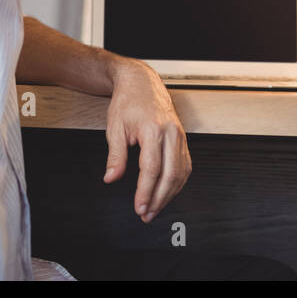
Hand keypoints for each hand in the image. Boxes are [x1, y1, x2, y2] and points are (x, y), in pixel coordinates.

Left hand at [102, 55, 190, 222]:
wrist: (142, 82)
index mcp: (153, 129)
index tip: (139, 207)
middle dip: (159, 198)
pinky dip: (178, 182)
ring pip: (181, 172)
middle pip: (170, 174)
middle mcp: (171, 133)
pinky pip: (185, 165)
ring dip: (169, 194)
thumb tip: (111, 178)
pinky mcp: (183, 138)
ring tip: (155, 208)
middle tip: (146, 214)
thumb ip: (115, 155)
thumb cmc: (128, 102)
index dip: (145, 191)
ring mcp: (180, 135)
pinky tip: (167, 192)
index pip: (152, 168)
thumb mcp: (115, 128)